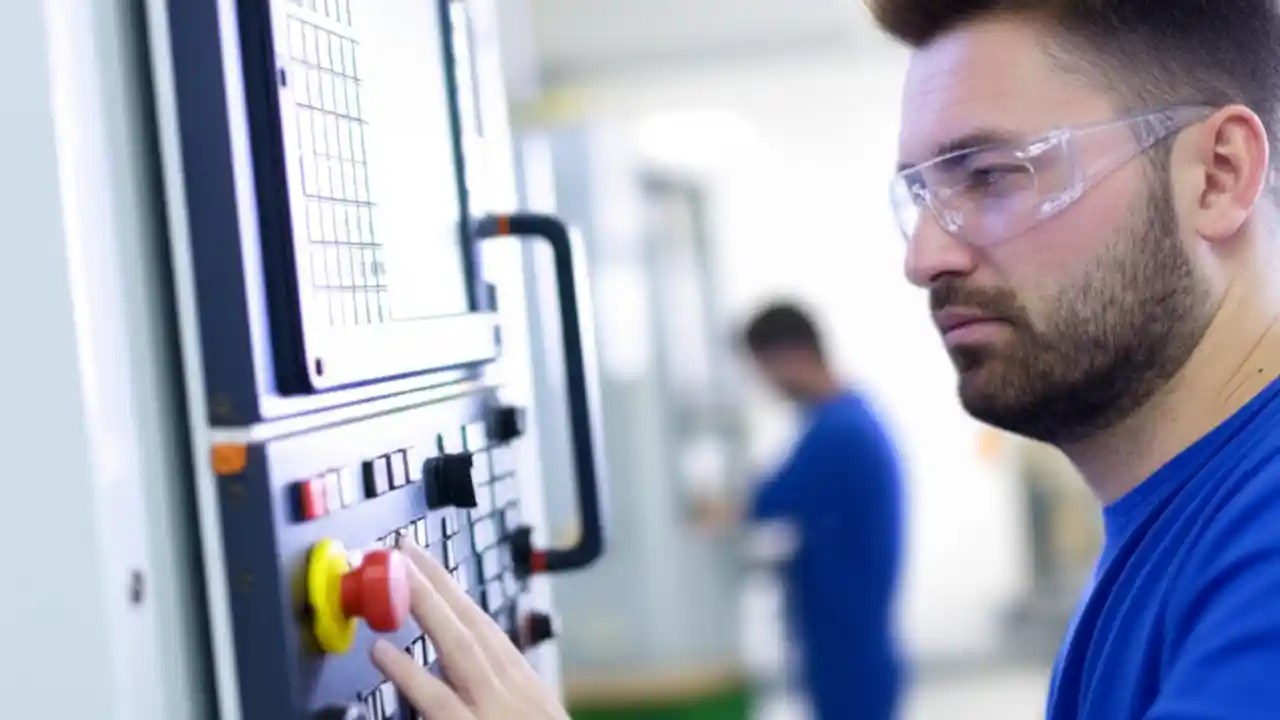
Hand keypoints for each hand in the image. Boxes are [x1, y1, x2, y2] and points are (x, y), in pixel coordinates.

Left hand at [370, 540, 568, 719]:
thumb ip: (501, 696)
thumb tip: (458, 673)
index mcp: (525, 688)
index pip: (486, 627)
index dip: (453, 592)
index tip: (427, 562)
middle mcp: (514, 694)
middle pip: (473, 626)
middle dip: (437, 583)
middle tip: (403, 549)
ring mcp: (496, 716)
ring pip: (459, 651)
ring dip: (425, 609)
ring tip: (393, 578)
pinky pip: (437, 704)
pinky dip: (410, 675)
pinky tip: (383, 653)